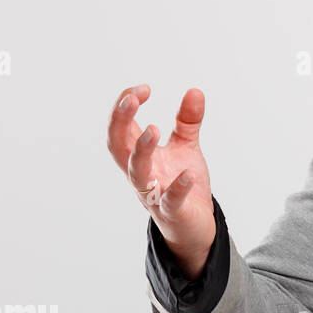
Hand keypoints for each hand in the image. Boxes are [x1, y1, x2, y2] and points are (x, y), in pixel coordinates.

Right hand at [106, 84, 215, 277]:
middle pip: (118, 146)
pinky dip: (178, 187)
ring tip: (152, 128)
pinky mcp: (172, 212)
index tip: (143, 88)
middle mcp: (140, 172)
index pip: (122, 127)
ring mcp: (153, 193)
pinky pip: (170, 200)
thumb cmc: (182, 183)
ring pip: (137, 172)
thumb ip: (187, 122)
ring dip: (141, 150)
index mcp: (140, 155)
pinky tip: (188, 173)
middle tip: (131, 99)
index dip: (125, 105)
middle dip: (120, 121)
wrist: (194, 224)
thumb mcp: (186, 148)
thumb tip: (195, 90)